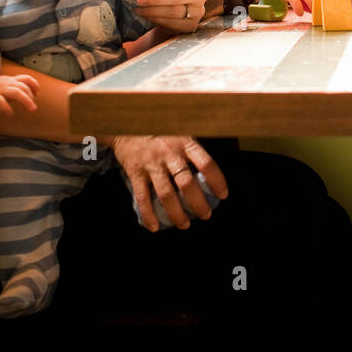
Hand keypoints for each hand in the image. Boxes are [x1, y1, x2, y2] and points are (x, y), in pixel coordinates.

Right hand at [0, 73, 37, 114]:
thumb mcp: (5, 85)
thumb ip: (17, 89)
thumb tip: (31, 99)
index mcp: (10, 81)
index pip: (26, 79)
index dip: (34, 85)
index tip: (36, 94)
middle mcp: (6, 84)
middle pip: (23, 87)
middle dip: (30, 97)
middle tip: (33, 109)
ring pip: (15, 92)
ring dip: (25, 101)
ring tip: (30, 110)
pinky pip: (0, 101)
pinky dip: (6, 107)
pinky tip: (10, 113)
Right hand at [110, 135, 228, 231]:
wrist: (128, 125)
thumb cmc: (161, 132)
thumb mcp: (181, 133)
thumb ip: (194, 149)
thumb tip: (213, 170)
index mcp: (185, 143)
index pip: (207, 164)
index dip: (217, 181)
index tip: (223, 195)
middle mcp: (169, 153)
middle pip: (187, 184)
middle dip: (198, 204)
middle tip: (205, 215)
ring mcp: (151, 164)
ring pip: (166, 194)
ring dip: (177, 214)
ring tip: (184, 224)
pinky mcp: (135, 172)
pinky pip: (142, 197)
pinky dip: (148, 214)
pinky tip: (154, 227)